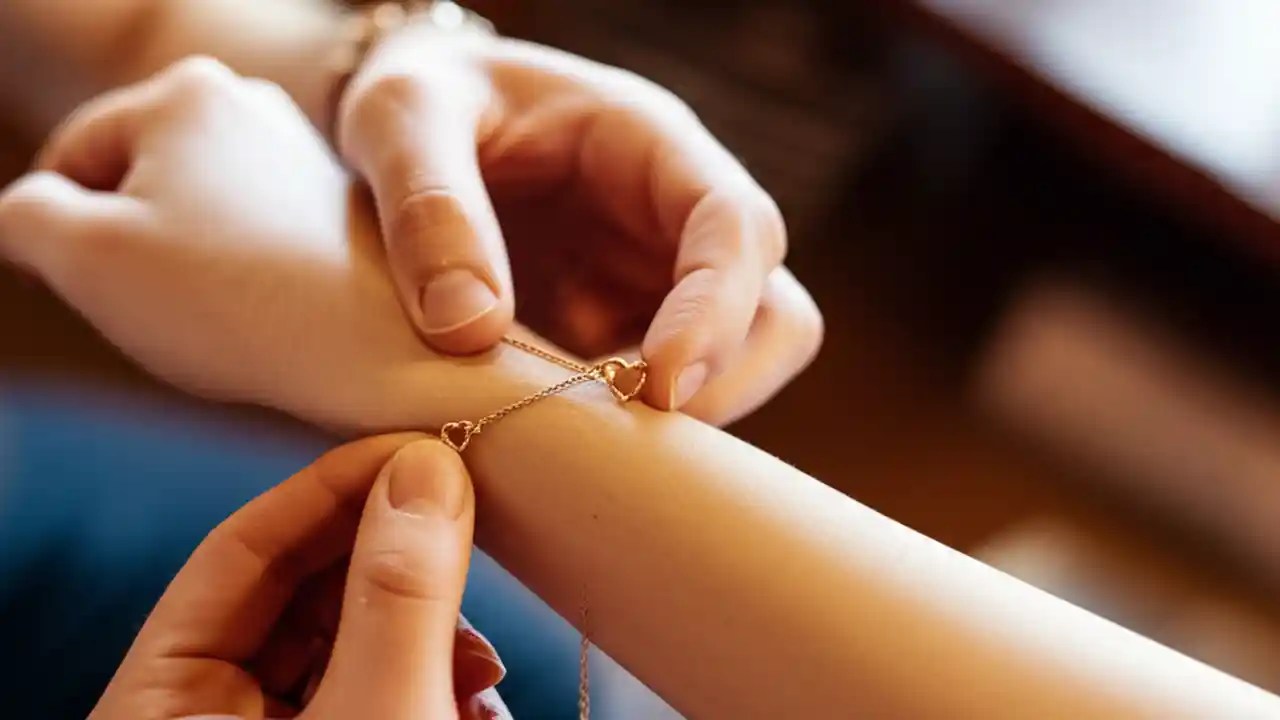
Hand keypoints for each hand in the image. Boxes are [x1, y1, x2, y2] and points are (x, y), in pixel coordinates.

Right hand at [0, 58, 499, 433]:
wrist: (392, 359)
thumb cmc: (235, 302)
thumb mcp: (83, 255)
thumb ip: (26, 217)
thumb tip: (35, 214)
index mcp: (188, 92)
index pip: (77, 160)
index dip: (69, 240)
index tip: (115, 296)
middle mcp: (259, 108)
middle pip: (146, 187)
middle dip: (139, 254)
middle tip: (176, 312)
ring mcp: (309, 160)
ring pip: (204, 224)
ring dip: (194, 276)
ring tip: (231, 323)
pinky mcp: (348, 218)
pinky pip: (261, 251)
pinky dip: (250, 288)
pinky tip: (275, 328)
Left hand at [90, 433, 508, 719]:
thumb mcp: (380, 714)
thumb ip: (397, 596)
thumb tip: (427, 470)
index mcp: (163, 709)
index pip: (237, 553)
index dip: (328, 488)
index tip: (414, 447)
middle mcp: (211, 719)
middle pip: (306, 593)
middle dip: (397, 566)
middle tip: (464, 523)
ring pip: (355, 643)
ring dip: (433, 636)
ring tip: (482, 662)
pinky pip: (383, 691)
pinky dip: (438, 684)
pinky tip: (480, 700)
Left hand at [338, 23, 822, 423]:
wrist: (414, 131)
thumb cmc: (422, 99)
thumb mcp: (402, 116)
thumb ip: (428, 206)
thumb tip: (470, 328)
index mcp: (651, 147)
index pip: (737, 227)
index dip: (718, 311)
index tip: (658, 386)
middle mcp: (677, 222)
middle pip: (776, 317)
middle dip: (719, 385)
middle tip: (615, 434)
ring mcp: (658, 284)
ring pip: (735, 371)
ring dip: (671, 421)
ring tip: (564, 435)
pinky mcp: (623, 335)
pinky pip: (662, 401)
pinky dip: (621, 435)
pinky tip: (545, 437)